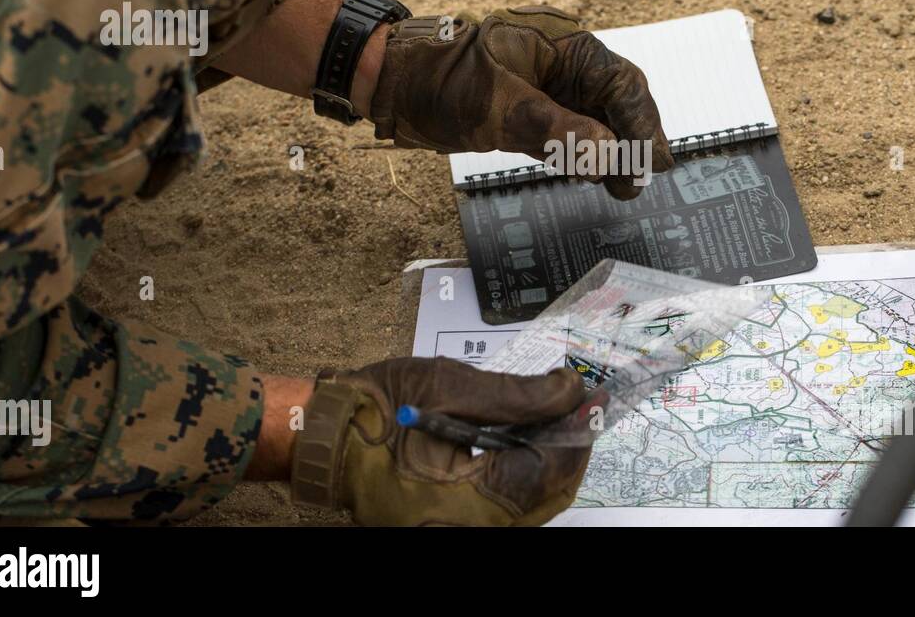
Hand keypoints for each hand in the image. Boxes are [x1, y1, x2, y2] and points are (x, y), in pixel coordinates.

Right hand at [289, 357, 590, 525]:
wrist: (320, 433)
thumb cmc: (373, 407)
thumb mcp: (448, 386)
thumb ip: (517, 394)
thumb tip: (569, 390)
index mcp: (462, 502)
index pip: (544, 474)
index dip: (576, 433)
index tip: (594, 398)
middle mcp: (465, 528)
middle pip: (545, 498)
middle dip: (568, 449)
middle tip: (583, 406)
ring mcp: (458, 529)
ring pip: (529, 505)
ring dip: (549, 460)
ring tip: (559, 416)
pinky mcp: (452, 522)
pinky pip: (504, 505)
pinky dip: (523, 472)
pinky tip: (529, 438)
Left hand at [370, 6, 673, 198]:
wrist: (387, 83)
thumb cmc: (435, 81)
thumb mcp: (496, 107)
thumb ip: (555, 130)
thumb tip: (608, 154)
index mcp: (561, 41)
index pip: (619, 81)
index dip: (641, 122)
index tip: (652, 160)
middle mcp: (561, 60)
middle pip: (616, 99)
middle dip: (634, 139)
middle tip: (641, 180)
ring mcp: (548, 85)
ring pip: (598, 118)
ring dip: (613, 152)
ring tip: (623, 188)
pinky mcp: (532, 109)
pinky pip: (573, 130)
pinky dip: (587, 153)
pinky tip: (594, 176)